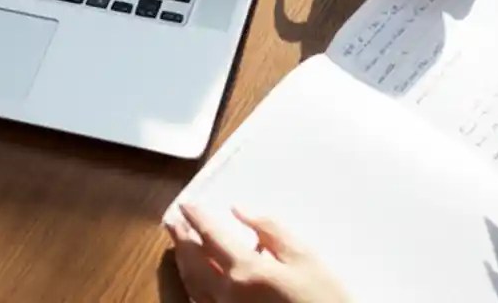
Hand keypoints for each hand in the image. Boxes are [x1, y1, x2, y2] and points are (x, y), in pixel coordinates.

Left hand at [166, 203, 348, 302]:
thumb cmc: (324, 299)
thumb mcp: (304, 256)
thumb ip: (270, 229)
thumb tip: (241, 211)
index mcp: (246, 272)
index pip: (211, 236)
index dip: (196, 218)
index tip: (187, 205)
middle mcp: (228, 295)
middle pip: (194, 261)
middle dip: (181, 238)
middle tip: (173, 221)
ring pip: (194, 284)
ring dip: (184, 260)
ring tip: (180, 244)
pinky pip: (202, 301)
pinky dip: (194, 283)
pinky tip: (197, 276)